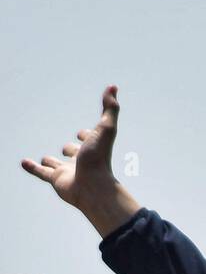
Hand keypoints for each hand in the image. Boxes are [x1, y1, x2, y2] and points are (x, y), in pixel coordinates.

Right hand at [21, 86, 140, 235]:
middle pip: (72, 152)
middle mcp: (81, 160)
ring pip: (56, 164)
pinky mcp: (55, 180)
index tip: (85, 133)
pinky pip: (41, 173)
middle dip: (71, 150)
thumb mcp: (106, 128)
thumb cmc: (100, 158)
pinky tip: (24, 163)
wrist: (92, 186)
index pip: (89, 138)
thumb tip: (113, 86)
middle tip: (69, 150)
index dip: (88, 134)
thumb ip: (110, 108)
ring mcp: (68, 170)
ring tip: (46, 160)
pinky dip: (32, 168)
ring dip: (51, 162)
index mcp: (93, 148)